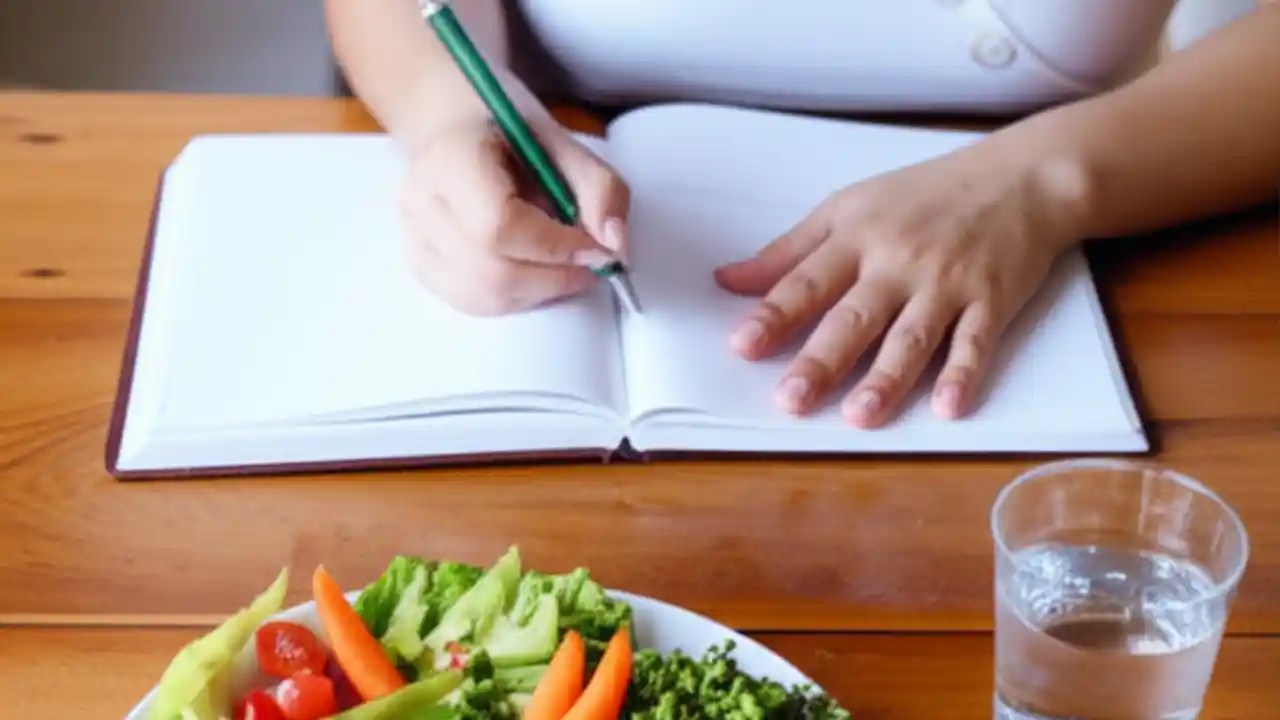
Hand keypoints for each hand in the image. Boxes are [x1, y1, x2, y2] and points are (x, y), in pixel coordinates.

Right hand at [399, 115, 628, 314]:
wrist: (461, 134)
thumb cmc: (514, 139)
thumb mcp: (567, 146)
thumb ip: (600, 189)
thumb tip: (613, 245)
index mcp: (451, 158)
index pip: (498, 225)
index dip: (554, 247)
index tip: (595, 248)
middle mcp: (420, 201)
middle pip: (491, 270)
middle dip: (553, 277)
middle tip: (589, 265)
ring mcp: (414, 238)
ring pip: (482, 295)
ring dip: (538, 291)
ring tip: (563, 267)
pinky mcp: (419, 265)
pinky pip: (472, 303)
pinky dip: (516, 298)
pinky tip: (535, 275)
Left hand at [714, 144, 1084, 426]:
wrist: (1021, 177)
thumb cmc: (925, 194)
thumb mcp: (849, 206)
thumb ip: (788, 250)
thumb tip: (726, 280)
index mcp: (857, 237)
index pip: (806, 282)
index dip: (774, 315)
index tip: (742, 345)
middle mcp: (898, 262)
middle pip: (854, 317)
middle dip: (822, 359)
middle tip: (791, 399)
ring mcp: (947, 284)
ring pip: (911, 337)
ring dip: (886, 378)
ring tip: (859, 416)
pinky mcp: (992, 300)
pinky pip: (976, 342)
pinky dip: (963, 373)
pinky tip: (947, 407)